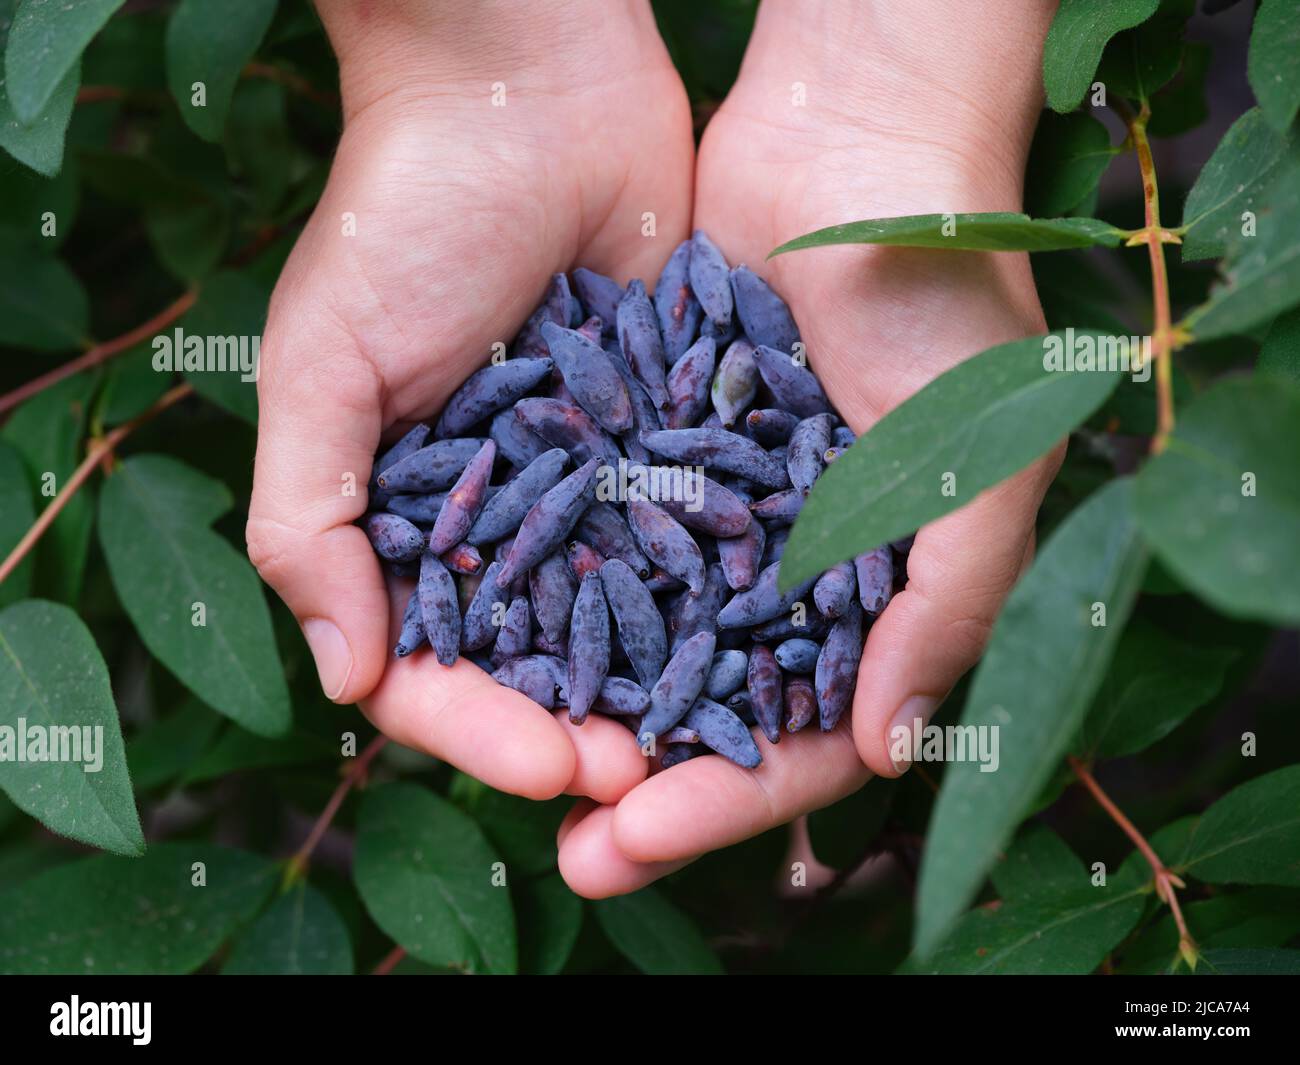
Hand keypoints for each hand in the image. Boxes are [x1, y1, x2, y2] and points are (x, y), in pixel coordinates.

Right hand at [247, 0, 691, 800]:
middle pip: (539, 666)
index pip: (434, 665)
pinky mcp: (672, 442)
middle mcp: (503, 521)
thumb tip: (345, 677)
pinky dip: (721, 597)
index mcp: (408, 522)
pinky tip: (765, 649)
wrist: (531, 92)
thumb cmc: (405, 219)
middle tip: (643, 779)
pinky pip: (696, 537)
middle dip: (584, 733)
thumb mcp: (323, 366)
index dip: (481, 730)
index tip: (549, 766)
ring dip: (662, 688)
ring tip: (707, 742)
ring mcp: (592, 487)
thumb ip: (306, 520)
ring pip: (626, 621)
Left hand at [558, 0, 1058, 894]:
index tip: (646, 833)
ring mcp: (720, 518)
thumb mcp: (979, 462)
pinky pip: (601, 543)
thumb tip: (888, 748)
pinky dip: (557, 598)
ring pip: (646, 642)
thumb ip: (945, 608)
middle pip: (713, 712)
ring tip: (513, 768)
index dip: (732, 799)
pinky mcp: (653, 455)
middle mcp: (796, 575)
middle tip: (572, 848)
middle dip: (646, 782)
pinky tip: (495, 651)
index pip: (810, 738)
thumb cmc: (945, 303)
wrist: (857, 145)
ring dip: (588, 709)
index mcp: (883, 598)